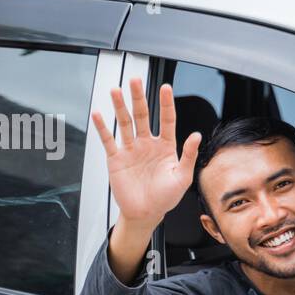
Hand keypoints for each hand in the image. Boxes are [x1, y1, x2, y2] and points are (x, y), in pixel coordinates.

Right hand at [91, 79, 201, 224]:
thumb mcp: (182, 177)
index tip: (165, 87)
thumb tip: (196, 135)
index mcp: (165, 147)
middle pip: (143, 115)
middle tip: (136, 80)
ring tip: (116, 90)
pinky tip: (98, 114)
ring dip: (120, 107)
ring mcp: (131, 150)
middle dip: (139, 98)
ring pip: (125, 123)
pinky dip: (102, 127)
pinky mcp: (116, 159)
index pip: (166, 119)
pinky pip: (108, 140)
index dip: (166, 103)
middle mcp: (147, 144)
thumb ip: (189, 155)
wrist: (145, 214)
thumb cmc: (165, 198)